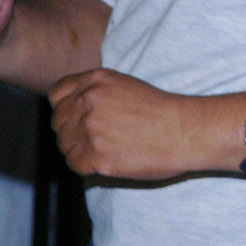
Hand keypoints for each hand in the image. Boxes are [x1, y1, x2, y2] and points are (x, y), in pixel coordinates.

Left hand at [48, 69, 222, 179]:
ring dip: (79, 149)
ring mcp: (89, 128)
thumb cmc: (165, 111)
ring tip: (106, 149)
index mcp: (96, 80)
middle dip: (72, 131)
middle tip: (98, 138)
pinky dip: (86, 165)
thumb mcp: (127, 86)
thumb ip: (97, 93)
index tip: (78, 117)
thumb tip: (73, 111)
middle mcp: (88, 101)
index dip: (65, 108)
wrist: (188, 131)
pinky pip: (73, 163)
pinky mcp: (94, 155)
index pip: (57, 94)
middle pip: (58, 121)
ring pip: (64, 144)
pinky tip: (106, 160)